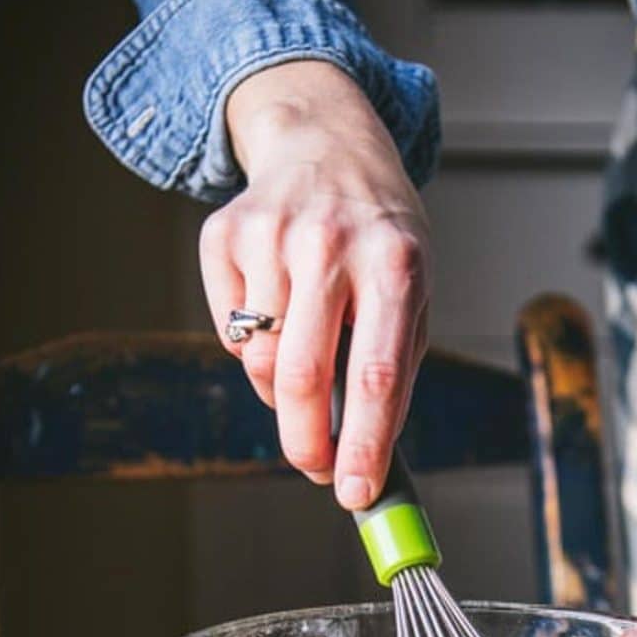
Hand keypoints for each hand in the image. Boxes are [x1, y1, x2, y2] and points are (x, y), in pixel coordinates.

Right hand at [200, 61, 430, 509]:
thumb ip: (392, 373)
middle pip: (304, 376)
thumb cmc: (378, 238)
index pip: (375, 376)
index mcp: (394, 264)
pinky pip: (231, 332)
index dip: (362, 445)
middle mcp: (331, 244)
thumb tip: (366, 461)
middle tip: (317, 468)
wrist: (326, 143)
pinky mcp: (225, 233)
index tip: (355, 493)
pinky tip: (278, 310)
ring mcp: (272, 234)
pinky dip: (253, 347)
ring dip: (282, 391)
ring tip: (308, 363)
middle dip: (307, 442)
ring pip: (262, 360)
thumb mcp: (412, 294)